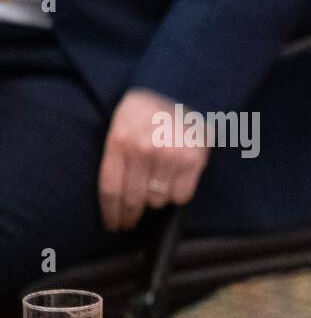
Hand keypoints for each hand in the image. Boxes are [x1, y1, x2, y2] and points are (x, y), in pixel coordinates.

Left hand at [99, 88, 209, 230]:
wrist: (184, 92)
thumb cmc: (149, 113)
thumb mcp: (122, 126)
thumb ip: (117, 156)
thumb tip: (116, 198)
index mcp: (120, 141)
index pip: (111, 188)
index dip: (111, 212)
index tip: (113, 225)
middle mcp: (143, 149)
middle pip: (133, 199)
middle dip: (131, 215)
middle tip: (130, 223)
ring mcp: (169, 156)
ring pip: (158, 200)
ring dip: (156, 200)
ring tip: (157, 187)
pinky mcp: (192, 160)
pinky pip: (181, 195)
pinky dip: (177, 194)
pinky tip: (175, 181)